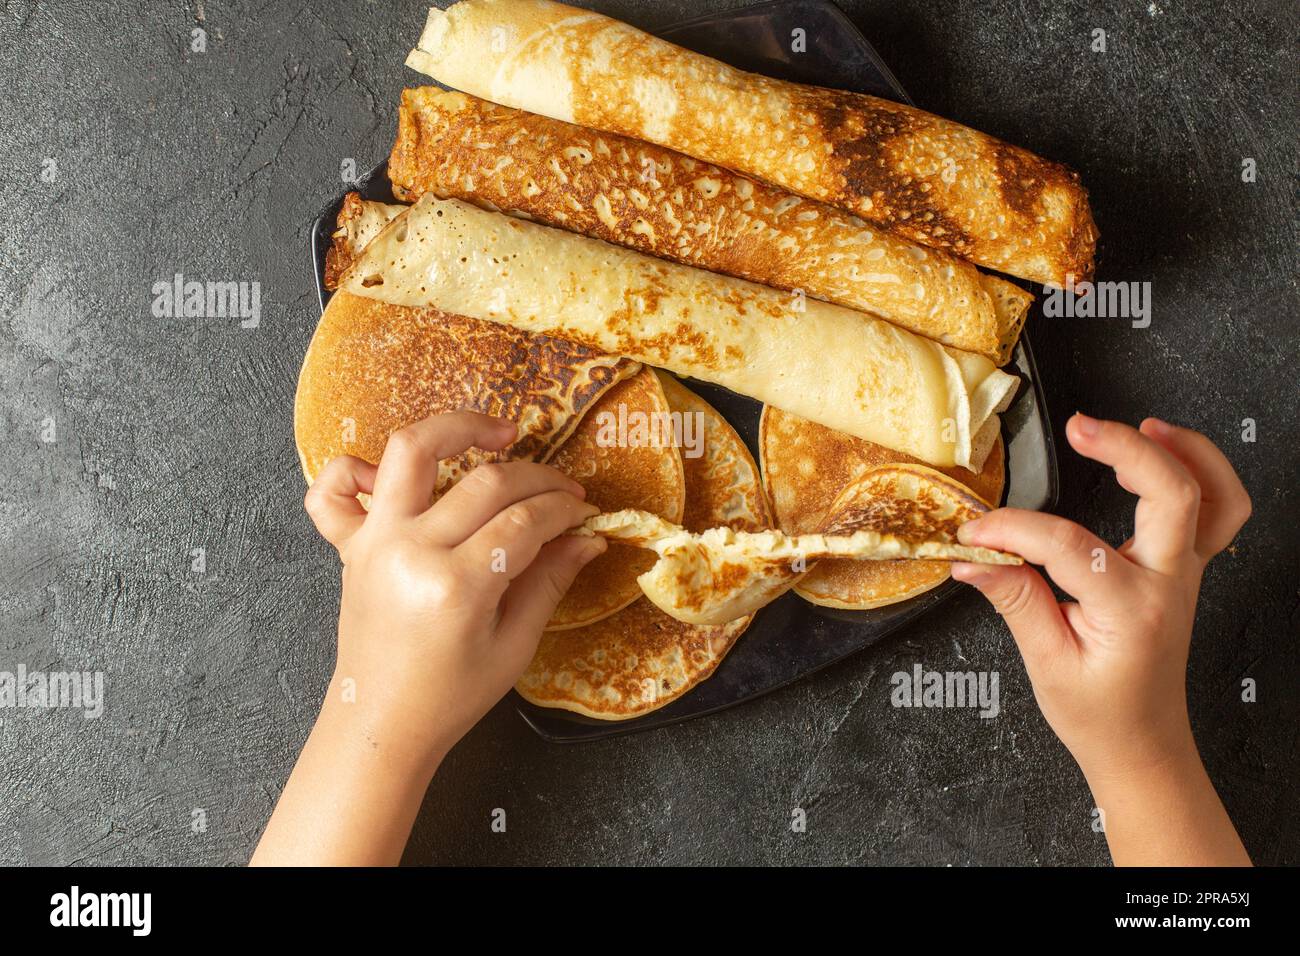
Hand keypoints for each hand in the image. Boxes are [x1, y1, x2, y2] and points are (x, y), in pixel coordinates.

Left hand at [305, 411, 605, 765]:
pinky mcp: (349, 545)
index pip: (524, 522)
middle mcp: (410, 552)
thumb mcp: (514, 645)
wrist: (381, 723)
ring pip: (409, 451)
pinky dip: (353, 467)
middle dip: (538, 478)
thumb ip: (549, 581)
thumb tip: (589, 537)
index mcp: (455, 587)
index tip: (584, 512)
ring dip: (457, 428)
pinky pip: (333, 488)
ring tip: (499, 435)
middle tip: (564, 491)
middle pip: (485, 483)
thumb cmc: (451, 695)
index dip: (563, 510)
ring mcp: (374, 542)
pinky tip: (394, 474)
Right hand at [951, 414, 1251, 864]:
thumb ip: (1014, 599)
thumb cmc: (1099, 713)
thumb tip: (973, 558)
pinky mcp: (1187, 568)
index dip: (1014, 530)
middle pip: (1171, 496)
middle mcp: (1168, 585)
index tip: (976, 531)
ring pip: (1213, 496)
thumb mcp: (1046, 663)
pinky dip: (1201, 471)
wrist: (1142, 741)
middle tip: (1078, 428)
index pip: (1069, 546)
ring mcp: (1186, 574)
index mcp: (1132, 611)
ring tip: (1138, 426)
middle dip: (1125, 450)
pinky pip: (1219, 511)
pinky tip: (1164, 450)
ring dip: (1183, 451)